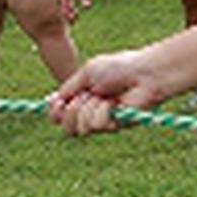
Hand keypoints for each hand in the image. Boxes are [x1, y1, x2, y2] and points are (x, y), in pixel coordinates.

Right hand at [48, 49, 171, 135]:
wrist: (143, 74)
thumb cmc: (119, 68)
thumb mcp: (87, 72)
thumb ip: (68, 88)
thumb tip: (53, 101)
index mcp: (82, 97)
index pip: (59, 116)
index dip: (55, 112)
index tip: (58, 102)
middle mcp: (90, 112)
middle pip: (67, 128)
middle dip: (71, 112)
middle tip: (84, 97)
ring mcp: (102, 122)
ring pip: (81, 128)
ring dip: (89, 109)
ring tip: (104, 97)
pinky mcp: (115, 128)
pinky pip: (97, 126)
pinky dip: (103, 112)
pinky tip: (114, 104)